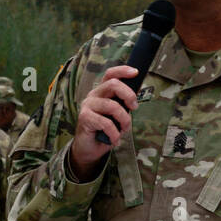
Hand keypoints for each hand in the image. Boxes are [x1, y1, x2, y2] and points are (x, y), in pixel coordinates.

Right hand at [69, 65, 140, 179]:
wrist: (90, 149)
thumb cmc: (105, 131)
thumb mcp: (118, 115)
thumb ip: (124, 105)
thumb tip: (135, 96)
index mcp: (102, 91)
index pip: (110, 74)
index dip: (122, 71)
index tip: (135, 72)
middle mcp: (94, 95)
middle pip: (113, 84)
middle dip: (128, 95)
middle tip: (134, 108)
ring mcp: (88, 105)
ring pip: (112, 106)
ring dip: (124, 119)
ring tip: (125, 129)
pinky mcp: (84, 118)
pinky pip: (105, 123)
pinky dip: (114, 133)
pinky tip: (115, 140)